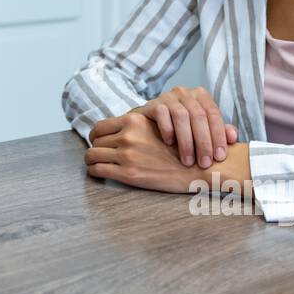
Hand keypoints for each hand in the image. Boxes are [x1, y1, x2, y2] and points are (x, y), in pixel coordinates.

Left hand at [87, 112, 252, 194]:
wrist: (202, 167)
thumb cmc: (185, 147)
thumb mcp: (162, 125)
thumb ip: (143, 123)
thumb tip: (127, 124)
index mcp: (134, 120)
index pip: (100, 125)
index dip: (96, 135)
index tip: (99, 141)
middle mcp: (128, 135)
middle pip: (93, 140)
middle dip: (94, 147)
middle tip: (98, 155)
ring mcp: (127, 154)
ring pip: (91, 155)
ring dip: (92, 161)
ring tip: (96, 165)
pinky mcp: (128, 174)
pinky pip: (98, 170)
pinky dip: (96, 172)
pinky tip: (101, 174)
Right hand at [134, 86, 236, 168]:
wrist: (150, 120)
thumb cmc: (180, 127)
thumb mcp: (201, 128)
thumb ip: (218, 131)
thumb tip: (233, 137)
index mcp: (201, 96)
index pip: (214, 114)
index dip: (218, 136)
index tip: (219, 157)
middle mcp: (185, 93)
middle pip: (199, 116)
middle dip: (203, 142)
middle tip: (204, 163)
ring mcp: (168, 96)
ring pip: (182, 116)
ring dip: (186, 141)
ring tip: (187, 161)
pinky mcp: (153, 103)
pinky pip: (162, 114)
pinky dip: (167, 130)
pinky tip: (169, 144)